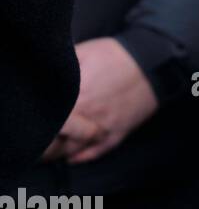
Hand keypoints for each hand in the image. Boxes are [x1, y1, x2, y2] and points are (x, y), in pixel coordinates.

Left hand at [44, 38, 158, 163]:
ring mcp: (104, 126)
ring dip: (62, 151)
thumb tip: (46, 74)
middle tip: (41, 138)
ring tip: (54, 147)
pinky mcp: (119, 132)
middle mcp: (87, 115)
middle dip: (47, 140)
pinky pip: (98, 151)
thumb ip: (62, 66)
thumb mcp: (83, 51)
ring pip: (75, 149)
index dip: (40, 123)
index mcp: (75, 96)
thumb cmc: (117, 55)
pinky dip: (83, 156)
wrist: (153, 63)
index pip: (49, 119)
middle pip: (58, 139)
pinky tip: (73, 156)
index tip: (36, 122)